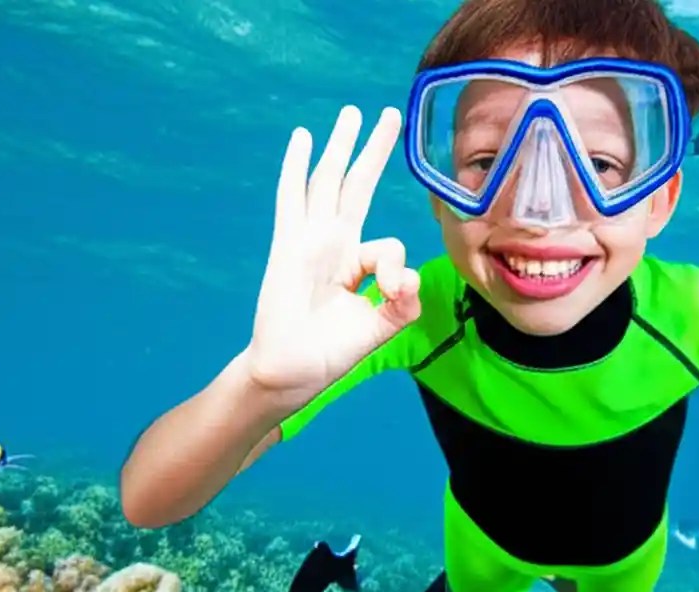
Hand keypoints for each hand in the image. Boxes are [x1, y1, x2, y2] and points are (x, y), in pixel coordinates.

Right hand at [245, 105, 420, 395]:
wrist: (293, 372)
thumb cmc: (330, 352)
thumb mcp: (381, 326)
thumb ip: (403, 303)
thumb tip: (409, 279)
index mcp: (356, 263)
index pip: (389, 246)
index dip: (397, 268)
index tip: (392, 294)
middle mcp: (334, 244)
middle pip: (357, 185)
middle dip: (373, 150)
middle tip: (387, 114)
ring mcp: (310, 240)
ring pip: (329, 182)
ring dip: (341, 146)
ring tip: (352, 112)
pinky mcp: (289, 245)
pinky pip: (293, 198)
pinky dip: (297, 167)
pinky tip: (302, 138)